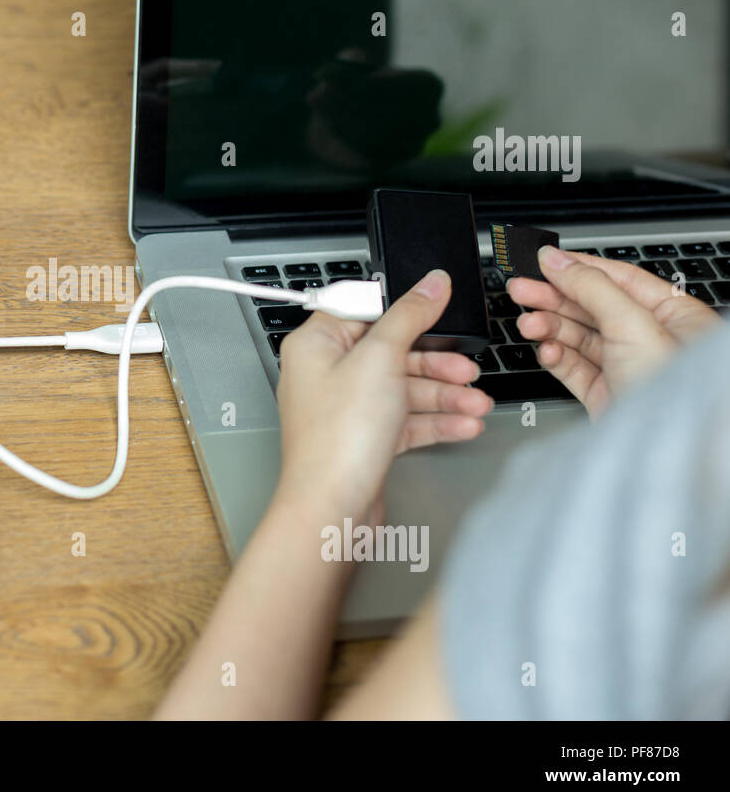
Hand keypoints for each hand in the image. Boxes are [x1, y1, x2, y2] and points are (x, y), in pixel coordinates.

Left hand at [276, 269, 491, 520]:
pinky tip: (463, 424)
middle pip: (392, 351)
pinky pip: (406, 420)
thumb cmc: (336, 439)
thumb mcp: (381, 359)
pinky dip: (436, 421)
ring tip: (476, 403)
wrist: (333, 508)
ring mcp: (345, 408)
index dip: (405, 308)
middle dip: (436, 363)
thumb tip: (430, 283)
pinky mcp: (364, 439)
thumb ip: (410, 316)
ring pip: (403, 389)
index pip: (365, 309)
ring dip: (445, 395)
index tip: (440, 305)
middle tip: (467, 369)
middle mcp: (326, 374)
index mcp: (316, 344)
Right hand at [506, 246, 721, 417]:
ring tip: (528, 325)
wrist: (658, 452)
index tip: (543, 262)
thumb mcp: (631, 325)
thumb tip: (557, 260)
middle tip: (520, 290)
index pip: (619, 279)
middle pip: (592, 308)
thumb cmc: (672, 394)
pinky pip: (574, 368)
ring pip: (579, 338)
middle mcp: (651, 340)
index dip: (578, 269)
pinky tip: (547, 351)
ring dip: (550, 328)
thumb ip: (590, 287)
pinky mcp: (605, 394)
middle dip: (554, 299)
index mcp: (673, 315)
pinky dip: (556, 357)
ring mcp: (626, 368)